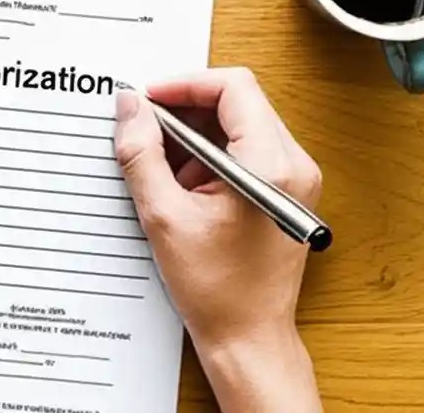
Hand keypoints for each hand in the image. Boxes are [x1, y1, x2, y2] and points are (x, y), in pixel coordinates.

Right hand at [114, 68, 321, 411]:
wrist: (249, 338)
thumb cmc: (217, 290)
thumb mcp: (164, 216)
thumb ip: (141, 153)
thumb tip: (129, 108)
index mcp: (271, 167)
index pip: (233, 88)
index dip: (184, 85)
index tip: (147, 99)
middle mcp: (293, 165)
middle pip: (238, 101)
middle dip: (186, 110)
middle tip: (145, 129)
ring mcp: (294, 177)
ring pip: (239, 123)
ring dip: (195, 135)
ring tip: (164, 170)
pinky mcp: (285, 189)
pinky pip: (245, 149)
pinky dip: (209, 155)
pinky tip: (183, 187)